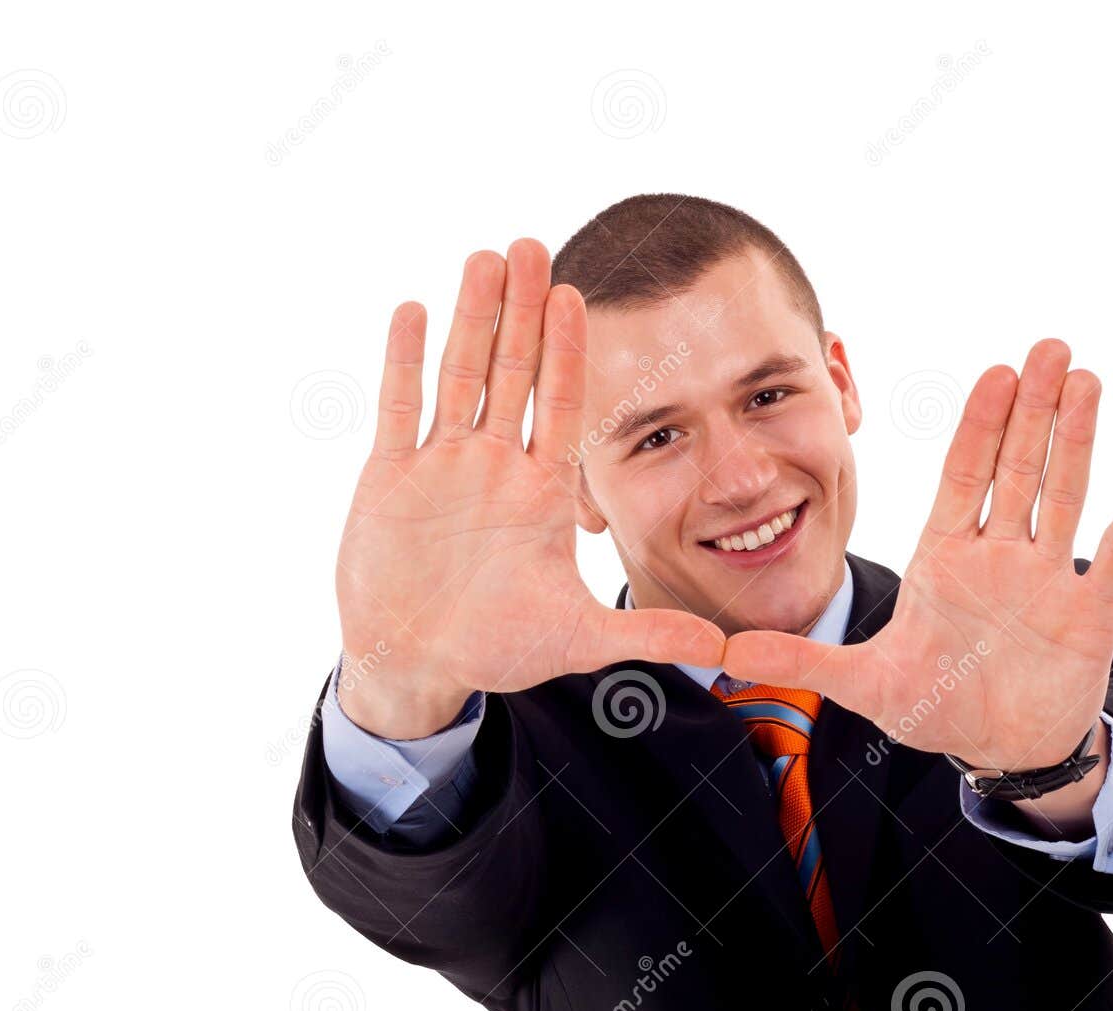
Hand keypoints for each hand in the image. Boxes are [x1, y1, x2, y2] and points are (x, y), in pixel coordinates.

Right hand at [335, 241, 723, 737]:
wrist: (421, 665)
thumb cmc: (496, 648)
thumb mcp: (578, 638)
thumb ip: (647, 634)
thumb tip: (721, 647)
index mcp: (541, 491)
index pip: (563, 404)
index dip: (568, 349)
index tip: (577, 292)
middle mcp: (495, 466)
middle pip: (512, 371)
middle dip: (521, 310)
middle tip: (531, 244)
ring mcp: (442, 466)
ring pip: (459, 375)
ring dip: (468, 317)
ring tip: (482, 257)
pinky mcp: (391, 479)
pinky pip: (400, 408)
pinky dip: (405, 362)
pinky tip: (414, 310)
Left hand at [722, 340, 1112, 769]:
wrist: (1002, 749)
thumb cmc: (938, 706)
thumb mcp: (866, 682)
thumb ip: (804, 660)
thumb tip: (730, 652)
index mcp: (947, 558)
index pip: (964, 476)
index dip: (980, 425)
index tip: (995, 373)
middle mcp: (1000, 554)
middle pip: (1017, 467)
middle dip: (1031, 409)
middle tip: (1049, 347)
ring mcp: (1047, 577)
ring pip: (1065, 493)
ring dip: (1077, 439)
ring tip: (1089, 380)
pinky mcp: (1090, 610)